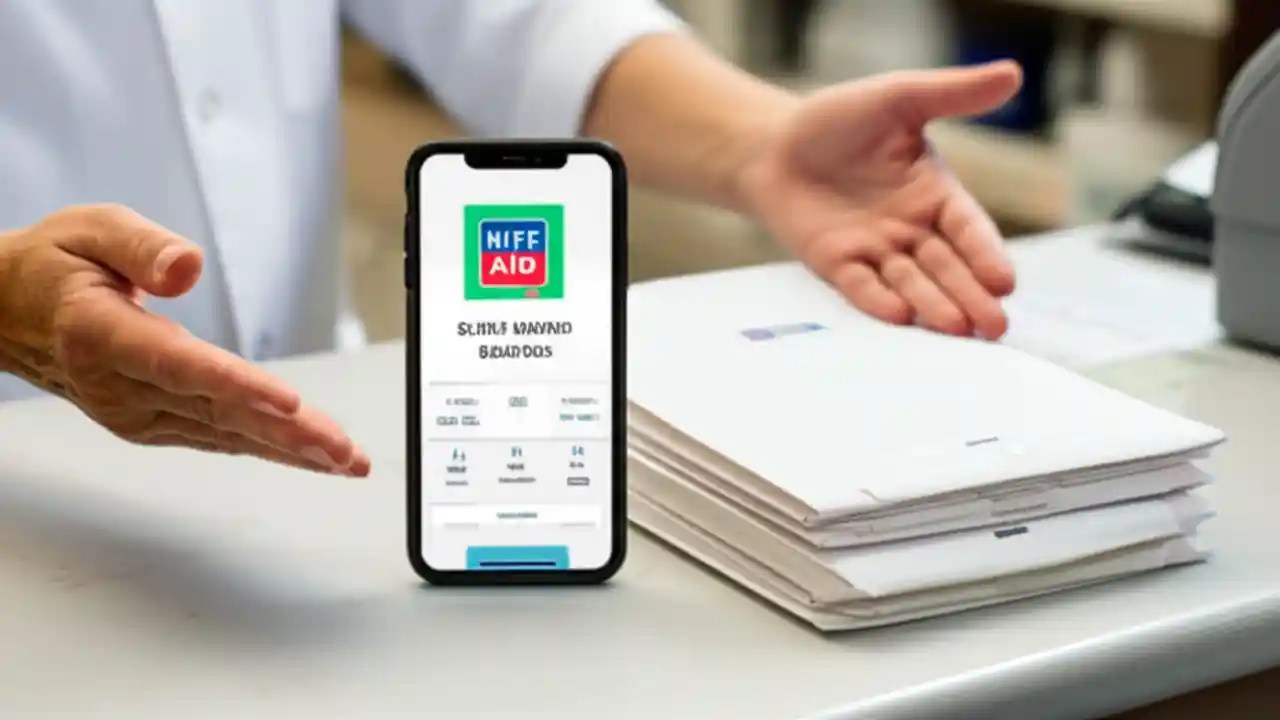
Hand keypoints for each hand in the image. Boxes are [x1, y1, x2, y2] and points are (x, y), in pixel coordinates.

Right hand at [0, 204, 370, 475]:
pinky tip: (310, 459)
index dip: (235, 385)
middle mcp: (118, 385)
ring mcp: (135, 412)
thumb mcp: (91, 229)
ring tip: (346, 462)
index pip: (177, 364)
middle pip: (216, 410)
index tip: (288, 402)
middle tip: (344, 450)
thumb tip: (189, 266)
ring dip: (290, 450)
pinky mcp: (152, 424)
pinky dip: (268, 449)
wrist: (6, 313)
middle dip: (288, 433)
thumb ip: (142, 245)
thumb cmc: (54, 265)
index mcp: (99, 334)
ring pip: (226, 433)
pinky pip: (218, 438)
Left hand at [736, 61, 1022, 338]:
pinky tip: (901, 317)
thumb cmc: (838, 119)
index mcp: (936, 193)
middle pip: (948, 268)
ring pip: (911, 283)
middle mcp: (912, 229)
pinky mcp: (837, 264)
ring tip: (957, 329)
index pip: (969, 228)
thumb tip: (1013, 71)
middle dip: (972, 296)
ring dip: (935, 306)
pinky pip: (862, 286)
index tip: (1005, 281)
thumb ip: (952, 93)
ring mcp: (875, 250)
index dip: (986, 254)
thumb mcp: (898, 97)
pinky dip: (880, 301)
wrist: (772, 145)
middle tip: (996, 327)